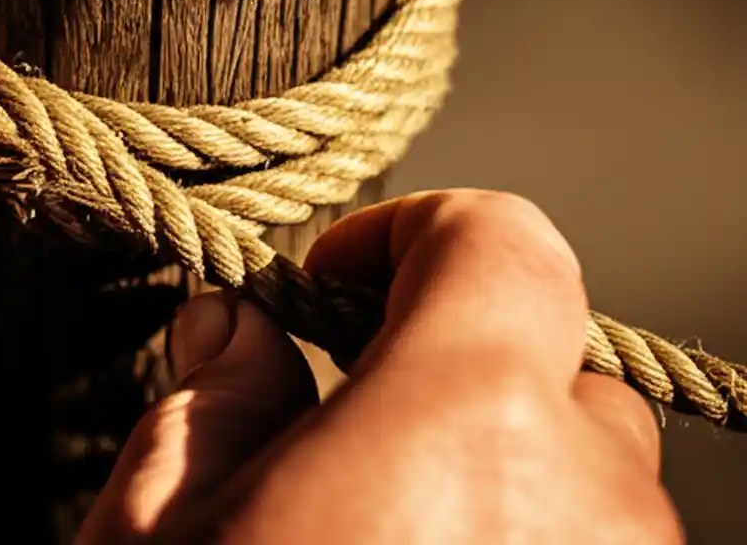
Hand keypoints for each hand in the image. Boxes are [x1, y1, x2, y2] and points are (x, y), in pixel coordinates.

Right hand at [78, 189, 681, 543]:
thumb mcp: (155, 537)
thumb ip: (209, 402)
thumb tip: (235, 328)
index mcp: (457, 430)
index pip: (497, 240)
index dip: (408, 233)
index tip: (334, 280)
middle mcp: (581, 503)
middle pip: (550, 364)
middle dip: (449, 371)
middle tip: (347, 425)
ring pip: (583, 471)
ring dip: (493, 468)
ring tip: (383, 527)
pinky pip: (590, 542)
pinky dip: (523, 535)